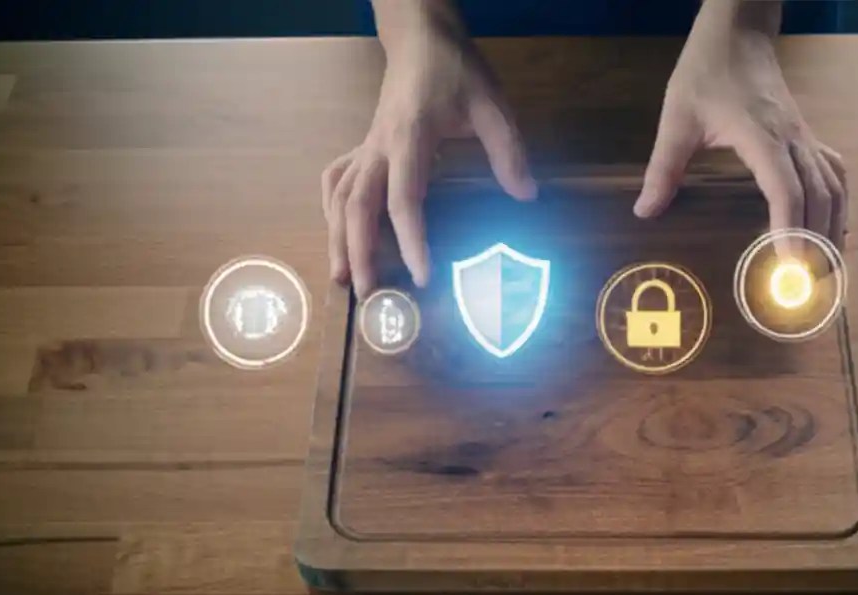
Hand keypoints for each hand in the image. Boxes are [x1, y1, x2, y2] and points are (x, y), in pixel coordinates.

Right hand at [321, 0, 536, 297]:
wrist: (420, 39)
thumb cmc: (455, 71)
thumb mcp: (492, 105)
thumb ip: (508, 151)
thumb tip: (526, 195)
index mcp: (409, 138)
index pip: (404, 199)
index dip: (411, 240)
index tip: (423, 276)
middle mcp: (379, 146)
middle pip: (357, 205)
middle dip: (359, 250)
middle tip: (368, 293)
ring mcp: (367, 146)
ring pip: (339, 196)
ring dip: (338, 237)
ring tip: (342, 277)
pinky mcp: (364, 146)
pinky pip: (336, 179)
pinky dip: (331, 209)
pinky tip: (336, 233)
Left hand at [635, 2, 847, 244]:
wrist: (738, 33)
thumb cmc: (706, 72)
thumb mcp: (675, 119)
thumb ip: (662, 168)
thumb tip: (645, 212)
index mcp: (762, 138)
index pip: (787, 191)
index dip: (791, 230)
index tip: (789, 266)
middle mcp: (793, 140)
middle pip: (820, 197)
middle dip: (818, 242)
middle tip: (808, 283)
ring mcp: (805, 137)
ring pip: (835, 186)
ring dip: (834, 226)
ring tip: (826, 265)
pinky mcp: (807, 135)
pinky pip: (834, 172)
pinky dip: (838, 202)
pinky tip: (832, 224)